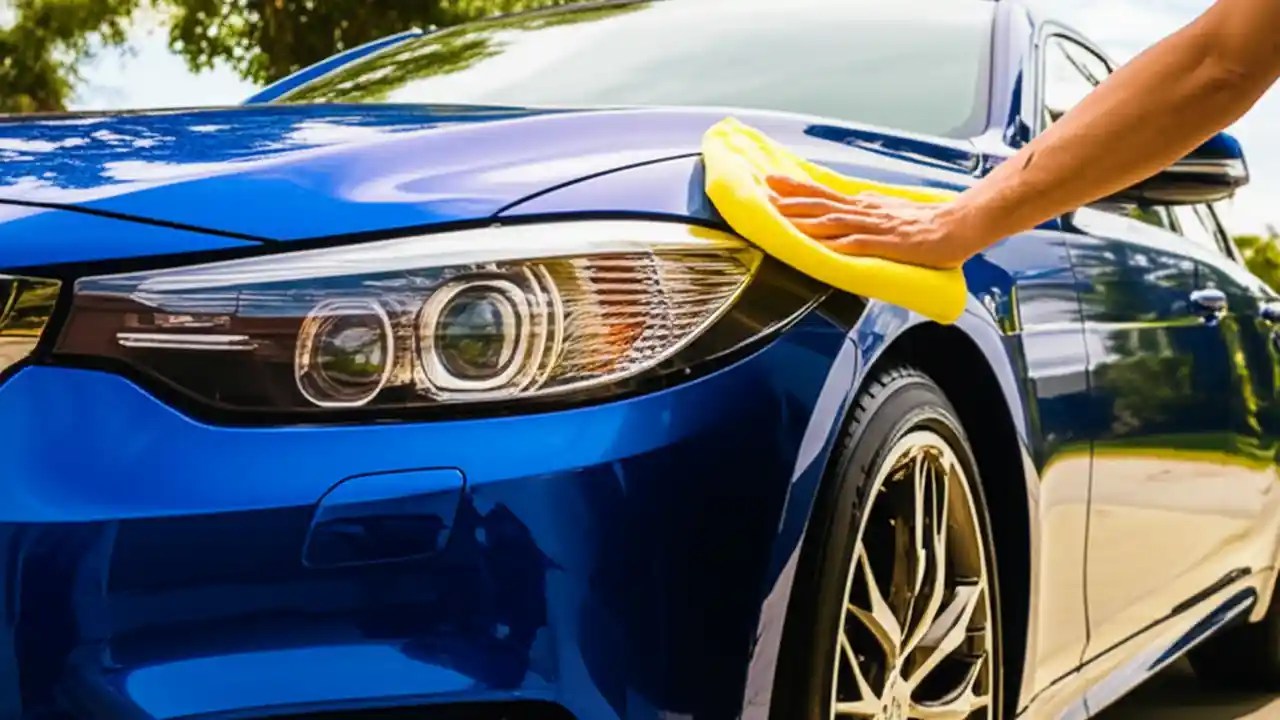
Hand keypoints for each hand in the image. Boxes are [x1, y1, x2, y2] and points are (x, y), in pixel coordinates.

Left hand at [766, 175, 974, 268]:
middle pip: (823, 202)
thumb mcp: (891, 211)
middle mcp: (867, 211)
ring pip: (835, 220)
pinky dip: (838, 243)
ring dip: (807, 218)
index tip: (773, 182)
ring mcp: (877, 226)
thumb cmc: (929, 221)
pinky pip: (859, 243)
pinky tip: (821, 244)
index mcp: (866, 205)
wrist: (961, 223)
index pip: (825, 194)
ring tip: (782, 216)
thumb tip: (848, 210)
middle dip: (793, 198)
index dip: (798, 189)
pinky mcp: (890, 243)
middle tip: (766, 192)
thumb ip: (869, 212)